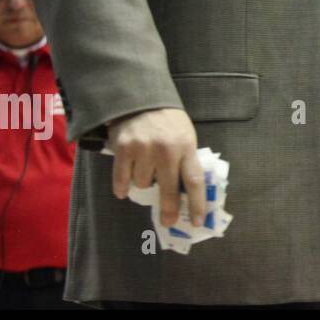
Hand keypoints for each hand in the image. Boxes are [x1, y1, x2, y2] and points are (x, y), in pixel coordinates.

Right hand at [106, 107, 205, 228]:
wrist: (140, 98)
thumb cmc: (167, 120)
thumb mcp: (185, 135)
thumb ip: (185, 159)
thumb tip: (184, 193)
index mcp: (186, 146)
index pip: (195, 181)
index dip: (197, 204)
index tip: (198, 221)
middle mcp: (166, 150)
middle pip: (169, 189)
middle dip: (169, 210)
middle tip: (168, 222)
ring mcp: (144, 150)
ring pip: (143, 185)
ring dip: (144, 184)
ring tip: (145, 170)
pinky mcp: (123, 149)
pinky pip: (121, 179)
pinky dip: (122, 187)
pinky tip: (124, 189)